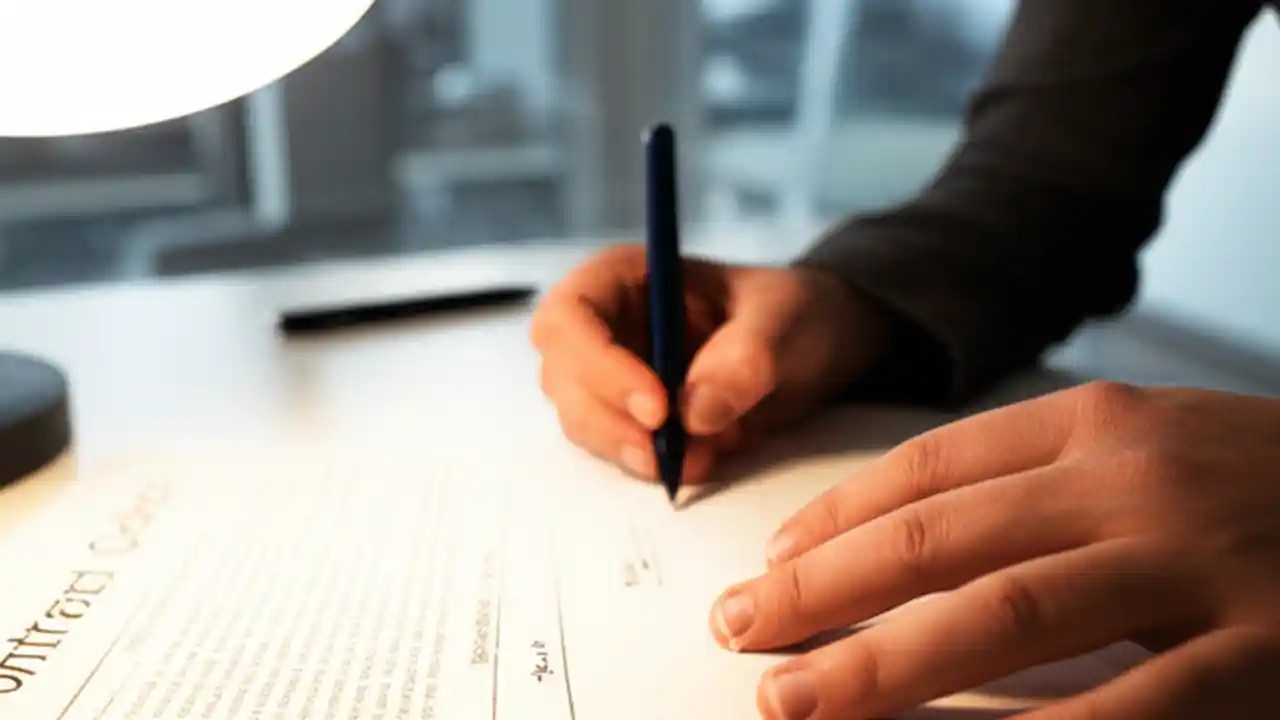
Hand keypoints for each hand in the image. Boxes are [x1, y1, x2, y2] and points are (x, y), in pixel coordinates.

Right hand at [530, 245, 888, 482]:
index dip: (599, 364)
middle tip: (667, 452)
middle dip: (609, 420)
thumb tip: (696, 412)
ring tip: (699, 458)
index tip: (655, 408)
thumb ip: (745, 357)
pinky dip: (649, 464)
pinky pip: (615, 448)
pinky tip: (698, 461)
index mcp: (624, 276)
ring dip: (630, 450)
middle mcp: (603, 323)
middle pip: (563, 375)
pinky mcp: (628, 418)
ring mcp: (609, 374)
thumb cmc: (793, 311)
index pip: (571, 315)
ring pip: (582, 420)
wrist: (813, 347)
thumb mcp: (785, 319)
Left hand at [708, 382, 1279, 718]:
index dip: (834, 521)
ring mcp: (1205, 568)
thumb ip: (1041, 480)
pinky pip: (1114, 715)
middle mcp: (1141, 481)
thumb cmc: (1269, 492)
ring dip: (877, 667)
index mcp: (1104, 423)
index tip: (767, 565)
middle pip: (939, 539)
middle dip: (817, 592)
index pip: (930, 468)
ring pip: (1002, 618)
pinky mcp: (1264, 662)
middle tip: (734, 632)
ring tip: (788, 703)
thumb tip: (894, 541)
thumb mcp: (1158, 453)